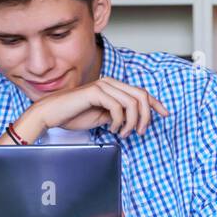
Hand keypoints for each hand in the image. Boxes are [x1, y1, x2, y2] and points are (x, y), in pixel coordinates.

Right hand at [20, 76, 169, 140]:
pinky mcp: (95, 92)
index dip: (156, 103)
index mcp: (114, 87)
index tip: (166, 114)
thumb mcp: (103, 117)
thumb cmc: (74, 115)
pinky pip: (118, 107)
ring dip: (132, 122)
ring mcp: (103, 86)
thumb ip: (119, 115)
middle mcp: (110, 82)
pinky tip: (113, 129)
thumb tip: (134, 120)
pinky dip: (119, 121)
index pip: (142, 92)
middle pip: (142, 96)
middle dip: (146, 116)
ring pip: (132, 103)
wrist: (51, 114)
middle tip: (141, 132)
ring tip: (124, 133)